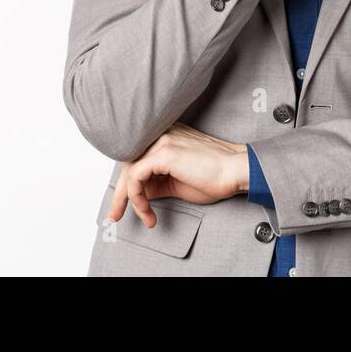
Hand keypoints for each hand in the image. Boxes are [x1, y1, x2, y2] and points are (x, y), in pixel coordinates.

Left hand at [106, 123, 250, 228]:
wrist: (236, 171)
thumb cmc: (215, 177)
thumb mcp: (177, 182)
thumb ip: (156, 184)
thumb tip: (137, 195)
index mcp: (165, 136)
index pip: (135, 158)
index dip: (126, 183)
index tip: (122, 206)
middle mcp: (160, 134)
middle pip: (127, 162)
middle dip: (120, 193)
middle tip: (115, 216)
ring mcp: (161, 141)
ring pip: (129, 170)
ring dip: (128, 199)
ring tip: (142, 217)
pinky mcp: (163, 153)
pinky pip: (136, 178)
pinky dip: (137, 198)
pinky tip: (147, 211)